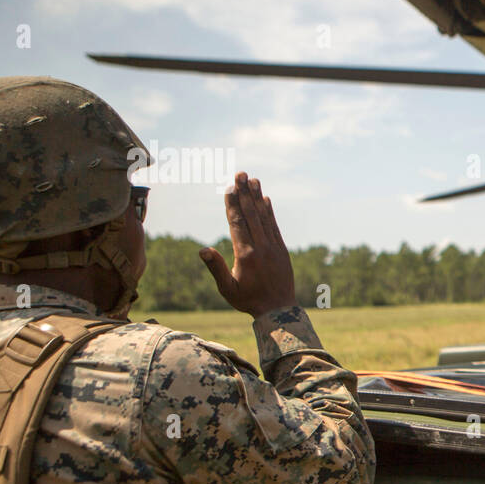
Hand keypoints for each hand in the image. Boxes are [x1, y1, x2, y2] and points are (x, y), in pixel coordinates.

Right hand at [200, 173, 297, 318]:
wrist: (279, 309)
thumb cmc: (248, 300)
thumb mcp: (228, 289)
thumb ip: (216, 268)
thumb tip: (202, 250)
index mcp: (246, 254)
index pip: (237, 223)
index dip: (233, 204)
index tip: (229, 187)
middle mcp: (261, 247)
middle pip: (251, 215)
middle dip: (245, 193)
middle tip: (241, 174)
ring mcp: (274, 247)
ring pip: (264, 217)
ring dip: (257, 198)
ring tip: (253, 180)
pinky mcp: (282, 250)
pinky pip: (274, 226)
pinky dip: (269, 212)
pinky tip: (265, 199)